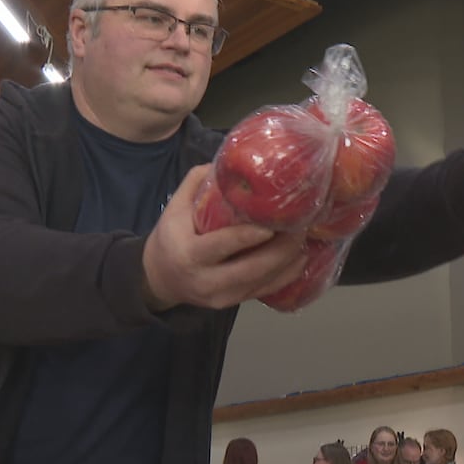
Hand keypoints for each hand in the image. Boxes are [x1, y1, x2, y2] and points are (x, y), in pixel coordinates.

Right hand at [142, 164, 308, 310]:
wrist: (160, 278)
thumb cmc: (170, 238)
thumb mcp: (174, 209)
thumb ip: (196, 183)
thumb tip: (227, 160)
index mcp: (189, 254)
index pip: (222, 245)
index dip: (249, 236)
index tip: (272, 224)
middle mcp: (205, 280)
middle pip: (251, 268)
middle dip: (280, 250)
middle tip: (300, 228)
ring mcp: (221, 296)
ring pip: (262, 282)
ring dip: (288, 262)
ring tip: (304, 239)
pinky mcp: (232, 303)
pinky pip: (264, 291)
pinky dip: (286, 275)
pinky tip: (299, 258)